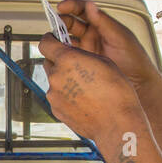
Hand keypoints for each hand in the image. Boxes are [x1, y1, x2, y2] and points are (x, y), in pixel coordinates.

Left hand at [36, 36, 144, 153]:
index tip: (54, 39)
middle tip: (75, 64)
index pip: (45, 43)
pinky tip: (83, 100)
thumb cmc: (116, 93)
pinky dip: (66, 95)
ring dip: (64, 79)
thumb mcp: (103, 62)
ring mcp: (54, 95)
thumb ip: (82, 55)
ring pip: (54, 81)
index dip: (50, 40)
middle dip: (59, 61)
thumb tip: (74, 54)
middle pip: (49, 62)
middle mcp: (56, 76)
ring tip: (85, 87)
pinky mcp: (56, 109)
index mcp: (67, 60)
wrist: (116, 123)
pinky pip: (57, 96)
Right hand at [53, 0, 159, 93]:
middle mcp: (93, 35)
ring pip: (66, 39)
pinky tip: (59, 54)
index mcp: (102, 25)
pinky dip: (61, 54)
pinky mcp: (82, 63)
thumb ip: (104, 22)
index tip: (61, 7)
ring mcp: (86, 49)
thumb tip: (90, 6)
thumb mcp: (121, 37)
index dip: (71, 6)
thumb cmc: (135, 60)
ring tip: (55, 41)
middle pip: (71, 23)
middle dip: (61, 22)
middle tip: (55, 25)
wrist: (138, 85)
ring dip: (58, 38)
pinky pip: (67, 56)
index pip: (83, 10)